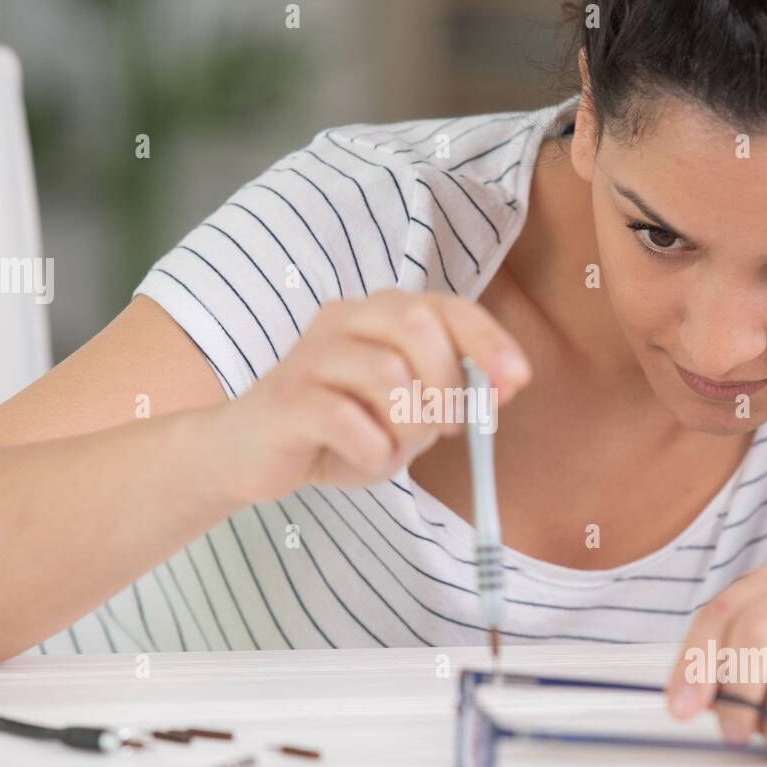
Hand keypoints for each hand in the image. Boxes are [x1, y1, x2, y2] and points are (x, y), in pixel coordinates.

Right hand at [217, 288, 531, 503]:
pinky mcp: (288, 398)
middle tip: (439, 429)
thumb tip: (501, 387)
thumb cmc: (335, 430)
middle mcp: (346, 320)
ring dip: (406, 426)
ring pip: (389, 375)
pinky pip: (350, 420)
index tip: (516, 382)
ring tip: (390, 447)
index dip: (489, 342)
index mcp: (380, 315)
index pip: (447, 308)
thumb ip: (448, 395)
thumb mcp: (406, 413)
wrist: (250, 454)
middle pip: (420, 329)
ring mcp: (312, 355)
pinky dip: (372, 450)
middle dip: (445, 387)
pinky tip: (361, 458)